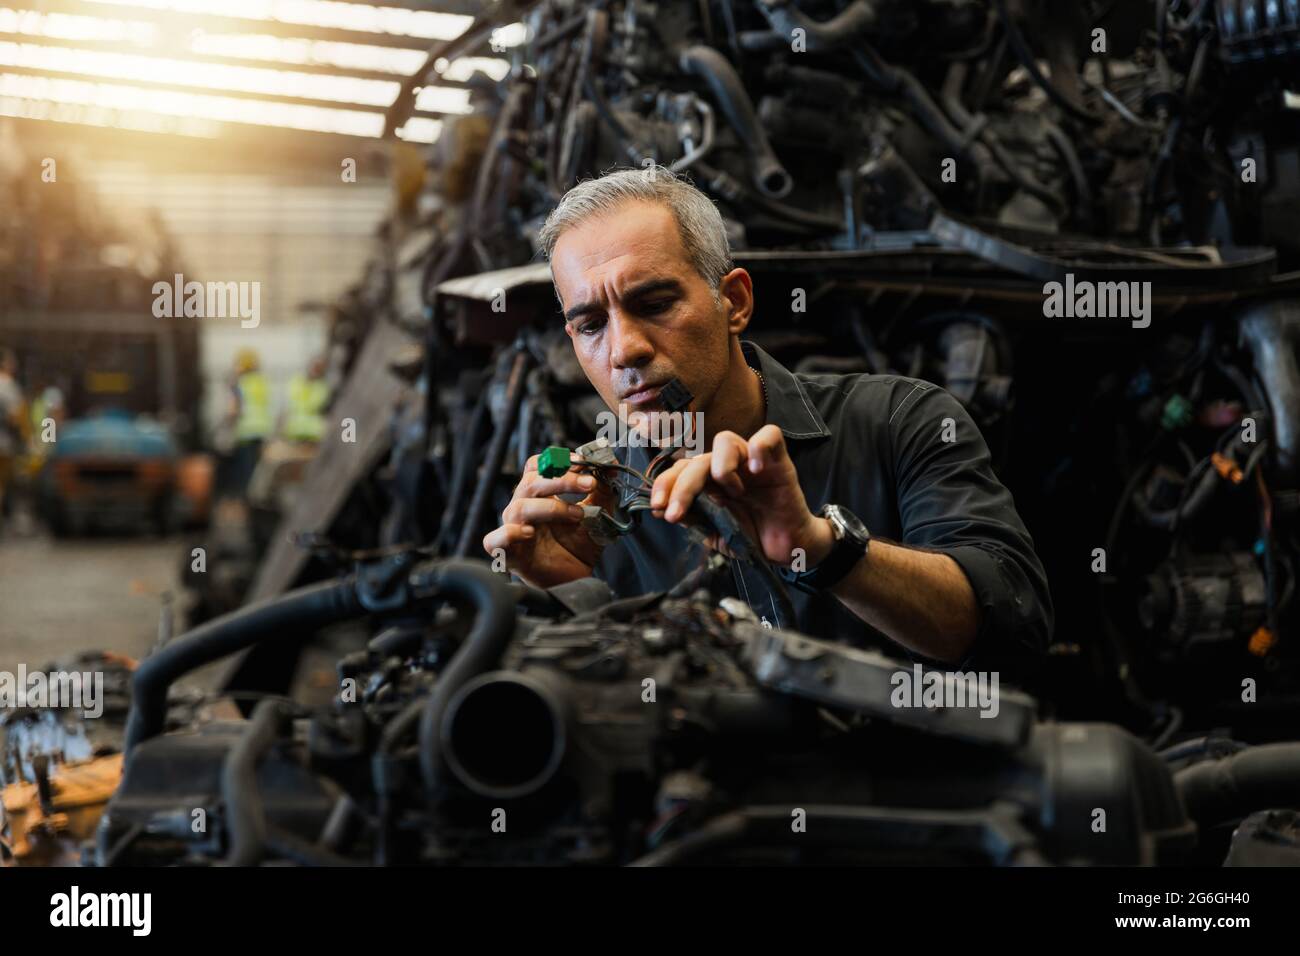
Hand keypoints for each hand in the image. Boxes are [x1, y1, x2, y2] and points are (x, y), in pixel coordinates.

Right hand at [482, 452, 616, 587]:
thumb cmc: (577, 546)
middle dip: (563, 480)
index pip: (538, 466)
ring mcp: (513, 528)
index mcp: (539, 494)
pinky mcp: (508, 553)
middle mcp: (523, 506)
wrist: (574, 579)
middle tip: (590, 484)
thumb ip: (603, 490)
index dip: (557, 461)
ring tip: (577, 515)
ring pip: (520, 507)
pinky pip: (495, 539)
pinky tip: (529, 533)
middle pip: (531, 481)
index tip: (583, 463)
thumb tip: (612, 464)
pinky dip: (510, 533)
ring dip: (552, 507)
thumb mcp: (597, 515)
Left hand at [650, 424, 833, 567]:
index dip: (665, 485)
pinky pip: (770, 435)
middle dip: (681, 486)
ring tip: (730, 493)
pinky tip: (755, 471)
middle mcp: (728, 467)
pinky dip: (759, 447)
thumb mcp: (718, 533)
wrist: (788, 549)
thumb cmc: (754, 536)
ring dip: (719, 465)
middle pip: (698, 459)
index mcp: (710, 482)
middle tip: (675, 513)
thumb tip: (662, 510)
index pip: (681, 470)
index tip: (658, 508)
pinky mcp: (779, 460)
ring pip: (725, 440)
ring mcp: (753, 462)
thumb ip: (695, 519)